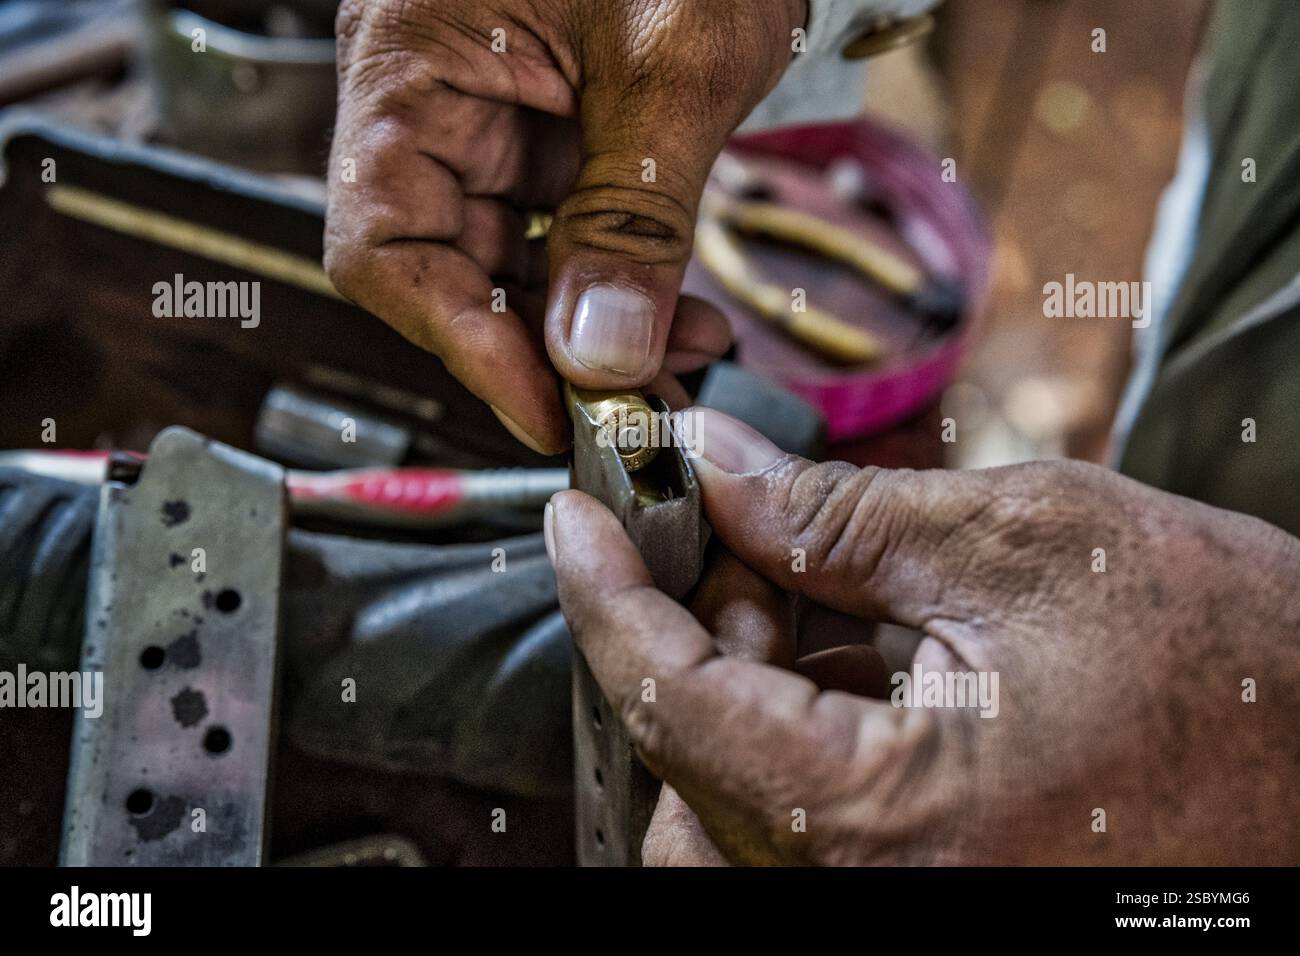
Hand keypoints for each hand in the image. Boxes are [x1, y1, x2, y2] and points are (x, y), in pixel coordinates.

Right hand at [324, 0, 805, 453]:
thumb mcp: (671, 62)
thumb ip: (632, 215)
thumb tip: (603, 355)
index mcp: (409, 57)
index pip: (385, 245)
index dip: (462, 344)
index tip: (549, 410)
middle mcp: (433, 90)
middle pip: (448, 265)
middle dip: (544, 347)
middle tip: (630, 404)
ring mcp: (493, 107)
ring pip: (513, 257)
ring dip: (591, 325)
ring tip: (677, 359)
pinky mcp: (551, 121)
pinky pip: (562, 224)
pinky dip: (617, 277)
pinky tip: (675, 311)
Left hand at [546, 407, 1299, 863]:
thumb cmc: (1233, 660)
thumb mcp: (1020, 544)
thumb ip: (837, 513)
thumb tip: (717, 467)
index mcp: (885, 825)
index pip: (670, 699)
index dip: (607, 592)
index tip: (576, 515)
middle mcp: (875, 892)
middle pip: (686, 766)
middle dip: (686, 636)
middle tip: (733, 540)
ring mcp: (901, 893)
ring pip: (736, 794)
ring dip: (743, 677)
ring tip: (810, 583)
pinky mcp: (925, 877)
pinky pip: (806, 812)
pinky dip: (799, 717)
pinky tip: (853, 641)